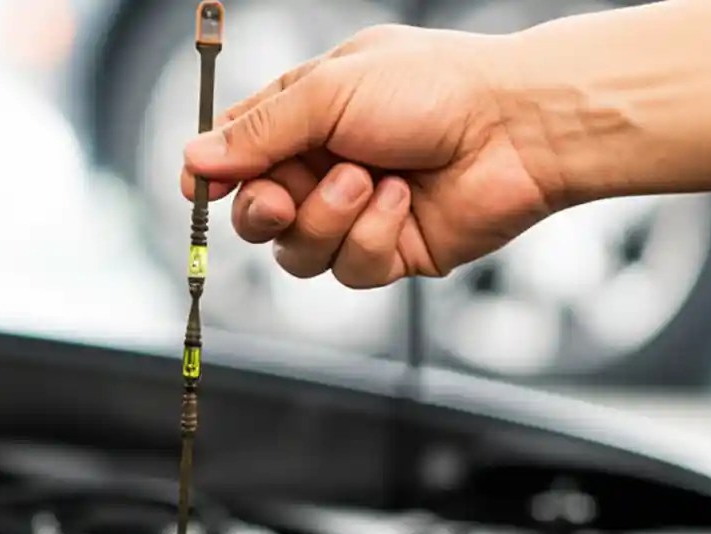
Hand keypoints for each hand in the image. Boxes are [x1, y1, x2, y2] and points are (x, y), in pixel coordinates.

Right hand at [179, 24, 562, 288]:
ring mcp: (358, 214)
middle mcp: (326, 167)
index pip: (237, 154)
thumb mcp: (329, 92)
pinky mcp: (391, 252)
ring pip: (299, 253)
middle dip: (265, 210)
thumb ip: (259, 133)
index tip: (200, 189)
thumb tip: (194, 159)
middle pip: (258, 217)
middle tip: (286, 194)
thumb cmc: (433, 88)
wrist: (515, 127)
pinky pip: (351, 268)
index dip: (214, 176)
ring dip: (327, 219)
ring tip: (369, 180)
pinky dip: (373, 234)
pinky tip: (404, 200)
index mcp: (307, 116)